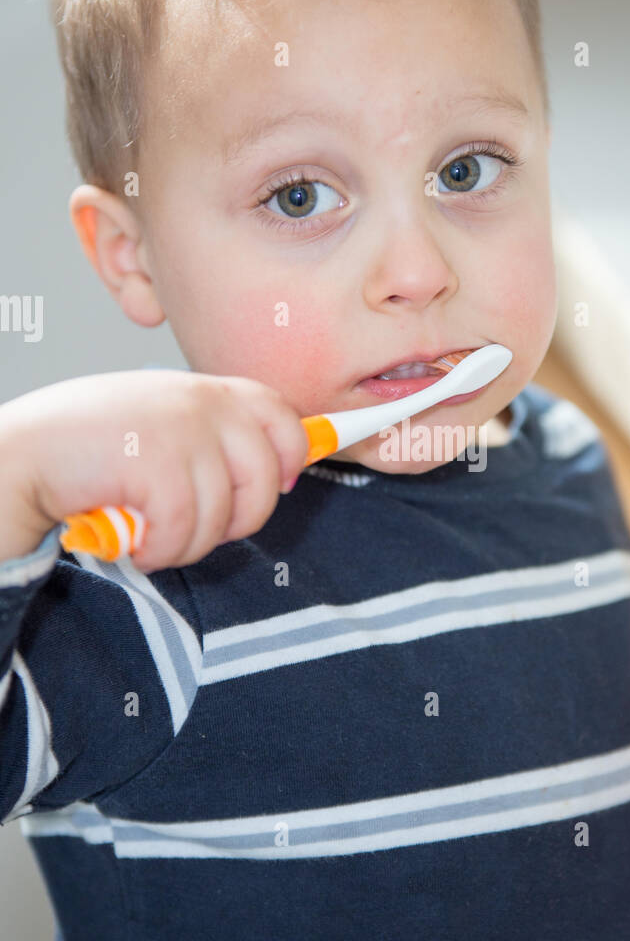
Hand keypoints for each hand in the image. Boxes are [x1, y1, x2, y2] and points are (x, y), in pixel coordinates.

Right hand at [0, 370, 307, 571]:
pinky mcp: (158, 465)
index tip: (283, 484)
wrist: (21, 455)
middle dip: (239, 520)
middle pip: (265, 477)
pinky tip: (136, 542)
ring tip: (151, 535)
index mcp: (203, 389)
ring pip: (226, 514)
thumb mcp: (157, 423)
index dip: (291, 455)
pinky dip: (162, 550)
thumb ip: (208, 434)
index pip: (279, 413)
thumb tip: (281, 471)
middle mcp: (199, 402)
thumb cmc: (84, 448)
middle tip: (195, 530)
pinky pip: (187, 530)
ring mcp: (181, 430)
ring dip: (189, 544)